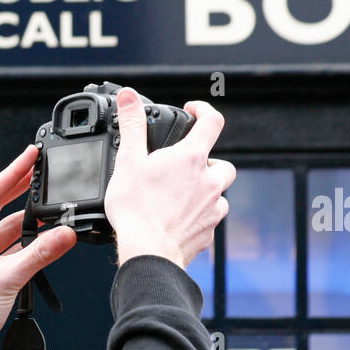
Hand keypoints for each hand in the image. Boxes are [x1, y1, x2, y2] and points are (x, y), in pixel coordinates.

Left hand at [0, 145, 76, 349]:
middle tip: (44, 171)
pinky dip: (32, 246)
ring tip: (55, 210)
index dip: (14, 172)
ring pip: (11, 232)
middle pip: (2, 207)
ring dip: (32, 224)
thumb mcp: (7, 278)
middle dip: (24, 191)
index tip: (31, 154)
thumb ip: (40, 254)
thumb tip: (65, 234)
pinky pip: (15, 252)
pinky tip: (49, 241)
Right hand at [104, 88, 234, 268]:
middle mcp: (209, 181)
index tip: (193, 112)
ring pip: (219, 192)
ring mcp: (212, 208)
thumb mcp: (128, 161)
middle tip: (185, 165)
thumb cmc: (137, 210)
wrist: (148, 253)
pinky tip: (179, 219)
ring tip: (181, 194)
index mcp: (192, 158)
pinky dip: (199, 215)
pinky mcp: (208, 232)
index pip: (212, 121)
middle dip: (207, 161)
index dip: (203, 111)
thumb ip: (132, 125)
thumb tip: (129, 96)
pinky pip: (210, 218)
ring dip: (206, 189)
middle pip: (221, 162)